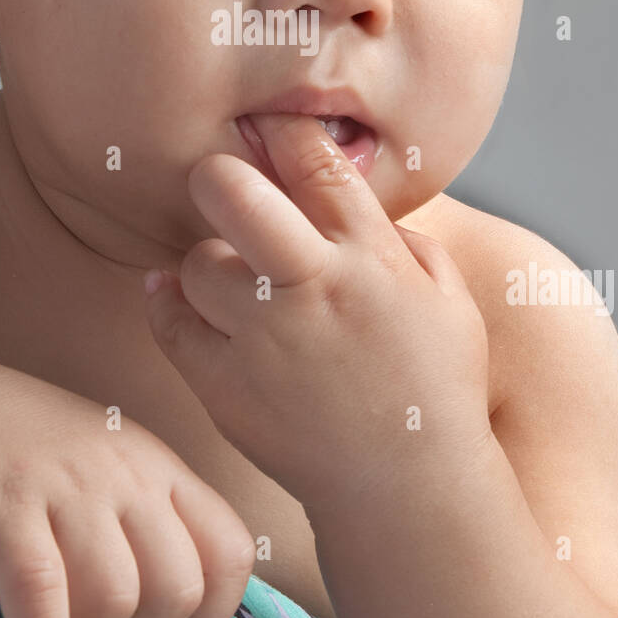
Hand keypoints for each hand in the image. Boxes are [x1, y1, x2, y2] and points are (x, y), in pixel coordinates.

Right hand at [0, 352, 256, 617]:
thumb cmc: (38, 453)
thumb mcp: (117, 469)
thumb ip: (155, 523)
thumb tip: (185, 609)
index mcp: (161, 469)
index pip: (230, 552)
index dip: (209, 606)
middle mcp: (125, 476)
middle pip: (175, 589)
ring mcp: (66, 491)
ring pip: (112, 600)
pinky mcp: (5, 515)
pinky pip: (43, 595)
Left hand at [143, 114, 492, 519]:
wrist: (407, 489)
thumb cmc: (432, 385)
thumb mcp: (447, 297)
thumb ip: (398, 237)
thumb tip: (346, 191)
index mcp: (371, 257)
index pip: (314, 160)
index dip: (283, 131)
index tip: (267, 128)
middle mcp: (314, 288)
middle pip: (233, 193)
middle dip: (217, 175)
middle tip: (221, 186)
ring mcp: (266, 340)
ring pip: (198, 261)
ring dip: (208, 261)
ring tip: (230, 278)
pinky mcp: (226, 387)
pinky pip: (171, 322)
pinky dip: (170, 304)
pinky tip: (184, 299)